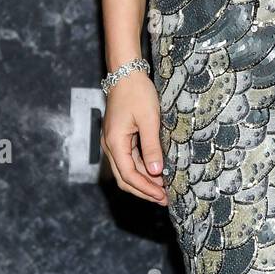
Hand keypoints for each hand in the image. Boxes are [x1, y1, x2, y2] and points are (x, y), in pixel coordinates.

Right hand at [100, 71, 167, 204]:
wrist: (126, 74)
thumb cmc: (137, 93)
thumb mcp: (149, 119)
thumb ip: (152, 147)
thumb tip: (157, 173)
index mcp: (115, 143)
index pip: (129, 175)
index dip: (146, 188)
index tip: (162, 196)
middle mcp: (110, 146)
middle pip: (125, 178)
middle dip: (144, 190)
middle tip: (164, 199)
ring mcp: (113, 142)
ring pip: (126, 170)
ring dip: (143, 181)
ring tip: (162, 189)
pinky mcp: (119, 138)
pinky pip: (128, 159)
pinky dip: (142, 169)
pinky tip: (156, 172)